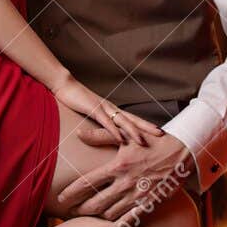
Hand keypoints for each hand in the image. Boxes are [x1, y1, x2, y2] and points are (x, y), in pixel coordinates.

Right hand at [51, 76, 167, 148]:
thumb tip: (108, 132)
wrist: (65, 85)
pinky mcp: (93, 109)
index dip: (145, 125)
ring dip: (133, 132)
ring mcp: (103, 108)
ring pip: (122, 121)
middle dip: (147, 127)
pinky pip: (106, 122)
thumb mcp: (91, 112)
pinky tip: (120, 138)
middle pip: (133, 119)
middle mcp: (111, 108)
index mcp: (112, 110)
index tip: (158, 132)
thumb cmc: (77, 99)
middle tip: (161, 135)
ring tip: (143, 142)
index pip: (132, 118)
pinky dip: (114, 130)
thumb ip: (100, 121)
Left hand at [58, 131, 194, 226]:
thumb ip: (100, 136)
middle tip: (68, 210)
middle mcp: (126, 183)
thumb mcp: (125, 137)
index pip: (88, 182)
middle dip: (79, 208)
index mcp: (118, 166)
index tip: (61, 198)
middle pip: (95, 202)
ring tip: (84, 216)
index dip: (72, 192)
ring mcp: (137, 196)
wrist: (182, 153)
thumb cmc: (152, 143)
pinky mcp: (148, 204)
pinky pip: (127, 222)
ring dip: (95, 215)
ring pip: (109, 213)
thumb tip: (78, 133)